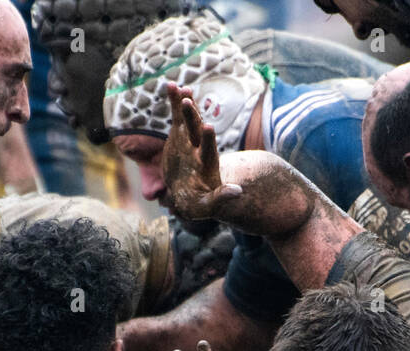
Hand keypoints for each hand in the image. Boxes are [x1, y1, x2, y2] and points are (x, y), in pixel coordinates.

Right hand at [160, 83, 242, 221]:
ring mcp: (189, 140)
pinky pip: (177, 115)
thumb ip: (221, 198)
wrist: (186, 195)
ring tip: (182, 89)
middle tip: (189, 102)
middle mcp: (199, 149)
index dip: (208, 140)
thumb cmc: (198, 204)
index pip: (209, 150)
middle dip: (193, 117)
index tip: (208, 127)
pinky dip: (175, 101)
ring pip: (188, 119)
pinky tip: (171, 84)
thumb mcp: (208, 206)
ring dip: (186, 105)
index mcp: (207, 165)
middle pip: (197, 131)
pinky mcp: (179, 135)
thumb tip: (238, 192)